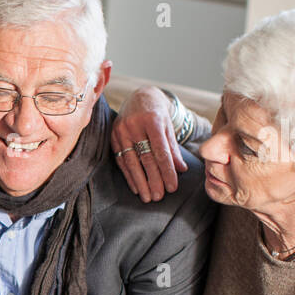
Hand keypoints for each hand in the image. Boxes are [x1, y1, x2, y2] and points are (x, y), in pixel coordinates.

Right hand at [111, 86, 184, 201]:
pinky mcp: (112, 138)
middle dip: (153, 179)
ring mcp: (121, 131)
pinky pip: (121, 160)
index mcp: (152, 120)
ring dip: (140, 182)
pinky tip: (135, 187)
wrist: (139, 98)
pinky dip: (129, 176)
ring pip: (131, 162)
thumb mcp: (168, 127)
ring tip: (148, 197)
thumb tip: (181, 169)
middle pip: (145, 158)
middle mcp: (134, 125)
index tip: (172, 187)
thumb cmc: (157, 114)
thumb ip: (173, 148)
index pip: (160, 151)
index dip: (167, 170)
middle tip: (159, 196)